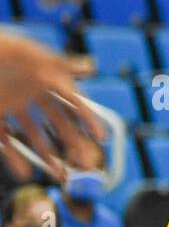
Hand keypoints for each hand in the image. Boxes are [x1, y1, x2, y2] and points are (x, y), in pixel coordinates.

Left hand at [0, 31, 103, 181]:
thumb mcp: (25, 50)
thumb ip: (56, 61)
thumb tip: (91, 66)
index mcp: (42, 74)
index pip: (72, 99)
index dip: (89, 118)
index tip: (102, 138)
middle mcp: (30, 92)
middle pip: (58, 121)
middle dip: (74, 144)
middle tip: (87, 165)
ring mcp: (10, 105)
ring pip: (35, 134)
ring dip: (49, 155)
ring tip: (62, 176)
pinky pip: (6, 140)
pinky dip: (16, 158)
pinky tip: (26, 173)